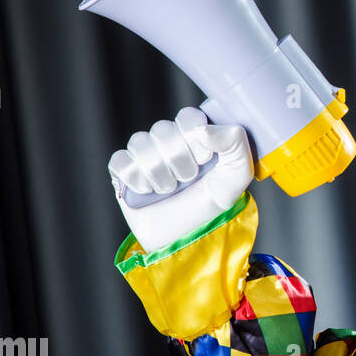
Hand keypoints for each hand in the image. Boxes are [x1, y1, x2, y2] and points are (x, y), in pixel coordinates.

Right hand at [108, 107, 253, 253]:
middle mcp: (169, 143)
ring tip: (169, 189)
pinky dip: (133, 175)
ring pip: (139, 143)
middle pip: (162, 129)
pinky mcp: (125, 175)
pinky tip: (146, 190)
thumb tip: (204, 128)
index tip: (205, 158)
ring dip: (157, 170)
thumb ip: (234, 144)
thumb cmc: (214, 205)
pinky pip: (120, 161)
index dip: (193, 133)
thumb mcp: (236, 176)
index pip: (187, 116)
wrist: (188, 238)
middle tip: (188, 178)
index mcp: (196, 138)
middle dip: (177, 158)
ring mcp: (145, 158)